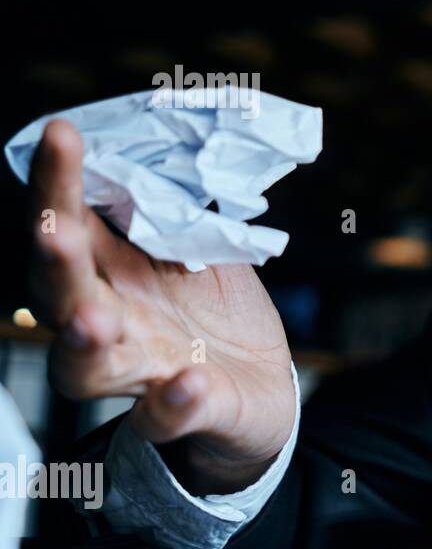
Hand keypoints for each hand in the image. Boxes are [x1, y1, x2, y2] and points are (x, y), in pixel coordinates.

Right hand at [26, 119, 296, 493]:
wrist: (261, 387)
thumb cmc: (215, 312)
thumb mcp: (203, 250)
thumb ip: (177, 213)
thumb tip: (165, 147)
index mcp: (110, 274)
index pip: (69, 225)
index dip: (57, 184)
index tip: (60, 134)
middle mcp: (111, 323)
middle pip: (60, 296)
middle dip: (54, 262)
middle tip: (54, 231)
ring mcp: (143, 373)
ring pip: (87, 368)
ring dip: (86, 342)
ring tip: (95, 320)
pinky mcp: (187, 414)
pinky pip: (170, 415)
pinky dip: (175, 402)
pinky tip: (188, 381)